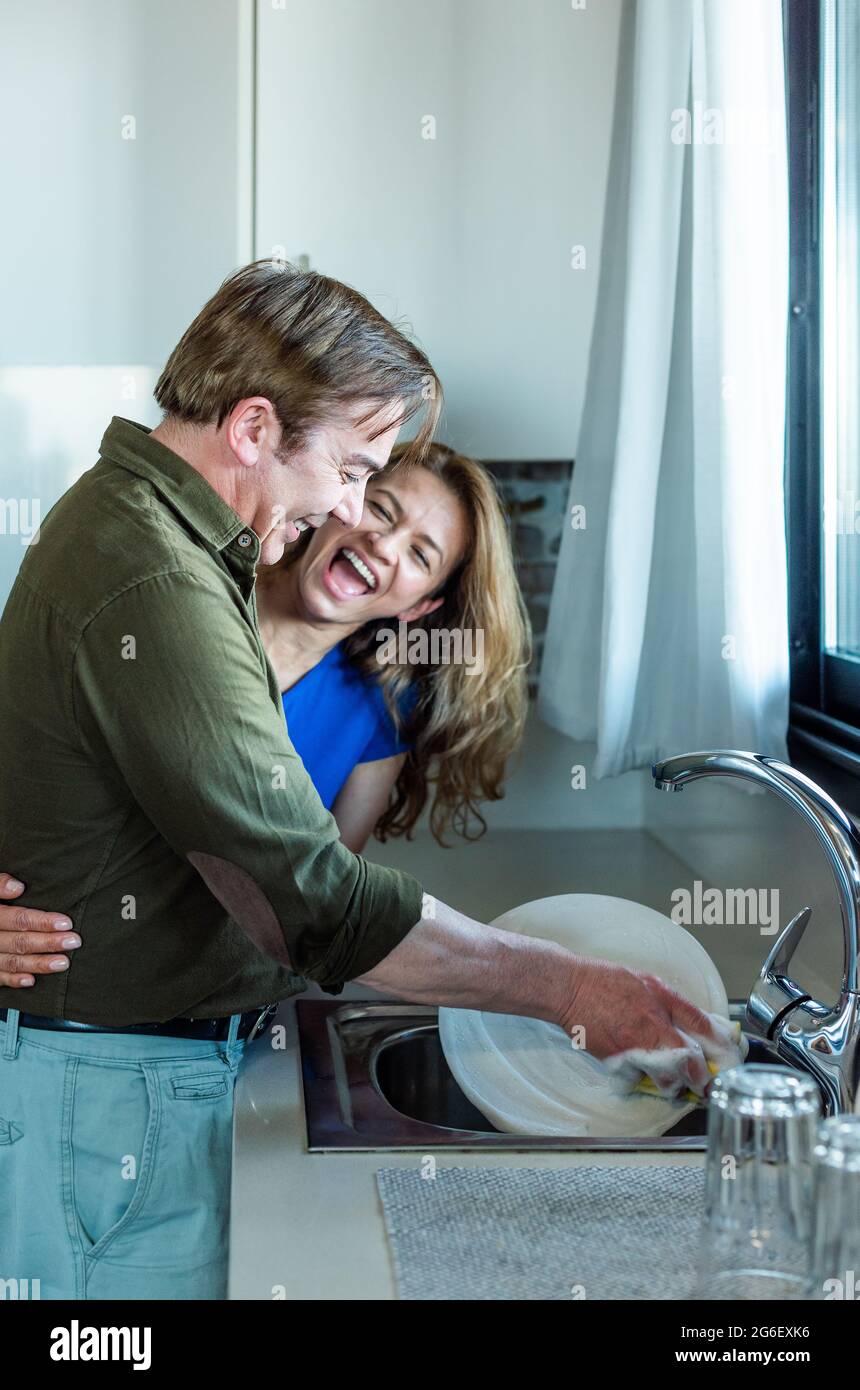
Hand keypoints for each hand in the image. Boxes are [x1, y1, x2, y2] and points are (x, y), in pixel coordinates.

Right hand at [0, 874, 79, 987]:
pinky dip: (13, 980)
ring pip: (12, 962)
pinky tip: (31, 981)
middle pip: (20, 942)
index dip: (42, 922)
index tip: (66, 923)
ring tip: (63, 963)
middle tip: (74, 941)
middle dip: (48, 943)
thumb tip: (18, 887)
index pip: (18, 919)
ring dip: (38, 964)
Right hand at [561, 955, 725, 1097]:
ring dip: (674, 1084)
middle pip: (690, 1063)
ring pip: (667, 1079)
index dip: (720, 1047)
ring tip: (674, 1084)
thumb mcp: (648, 982)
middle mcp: (652, 1027)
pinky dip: (640, 1078)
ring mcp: (634, 1047)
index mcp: (663, 1003)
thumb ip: (674, 1003)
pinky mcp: (616, 1061)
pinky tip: (639, 1072)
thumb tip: (697, 1023)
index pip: (703, 1028)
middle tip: (703, 1082)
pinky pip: (637, 1079)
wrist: (570, 989)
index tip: (727, 1059)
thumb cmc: (606, 980)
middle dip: (700, 1077)